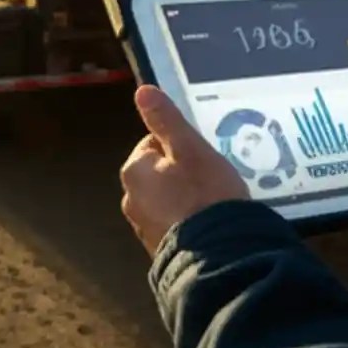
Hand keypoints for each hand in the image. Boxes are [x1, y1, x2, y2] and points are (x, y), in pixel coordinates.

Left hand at [121, 86, 249, 255]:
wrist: (218, 256)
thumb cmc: (206, 194)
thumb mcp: (190, 148)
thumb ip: (166, 120)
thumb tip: (142, 90)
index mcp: (133, 170)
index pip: (154, 143)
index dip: (182, 147)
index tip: (203, 158)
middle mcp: (129, 199)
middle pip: (159, 173)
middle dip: (182, 174)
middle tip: (210, 181)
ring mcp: (142, 228)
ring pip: (166, 200)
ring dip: (184, 199)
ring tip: (211, 204)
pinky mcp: (159, 250)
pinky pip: (173, 225)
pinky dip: (186, 222)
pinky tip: (206, 225)